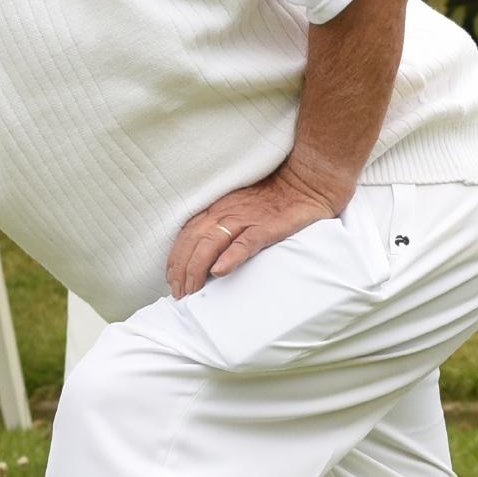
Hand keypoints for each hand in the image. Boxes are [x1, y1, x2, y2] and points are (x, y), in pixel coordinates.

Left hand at [166, 166, 348, 298]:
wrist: (305, 181)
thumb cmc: (273, 198)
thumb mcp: (239, 209)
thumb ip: (222, 226)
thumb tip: (207, 255)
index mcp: (217, 209)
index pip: (186, 235)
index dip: (176, 259)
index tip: (172, 280)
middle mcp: (224, 213)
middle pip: (192, 242)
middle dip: (181, 270)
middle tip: (179, 294)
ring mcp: (245, 219)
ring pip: (210, 244)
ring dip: (197, 269)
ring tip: (192, 290)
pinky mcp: (266, 227)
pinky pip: (244, 242)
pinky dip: (230, 257)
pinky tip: (220, 272)